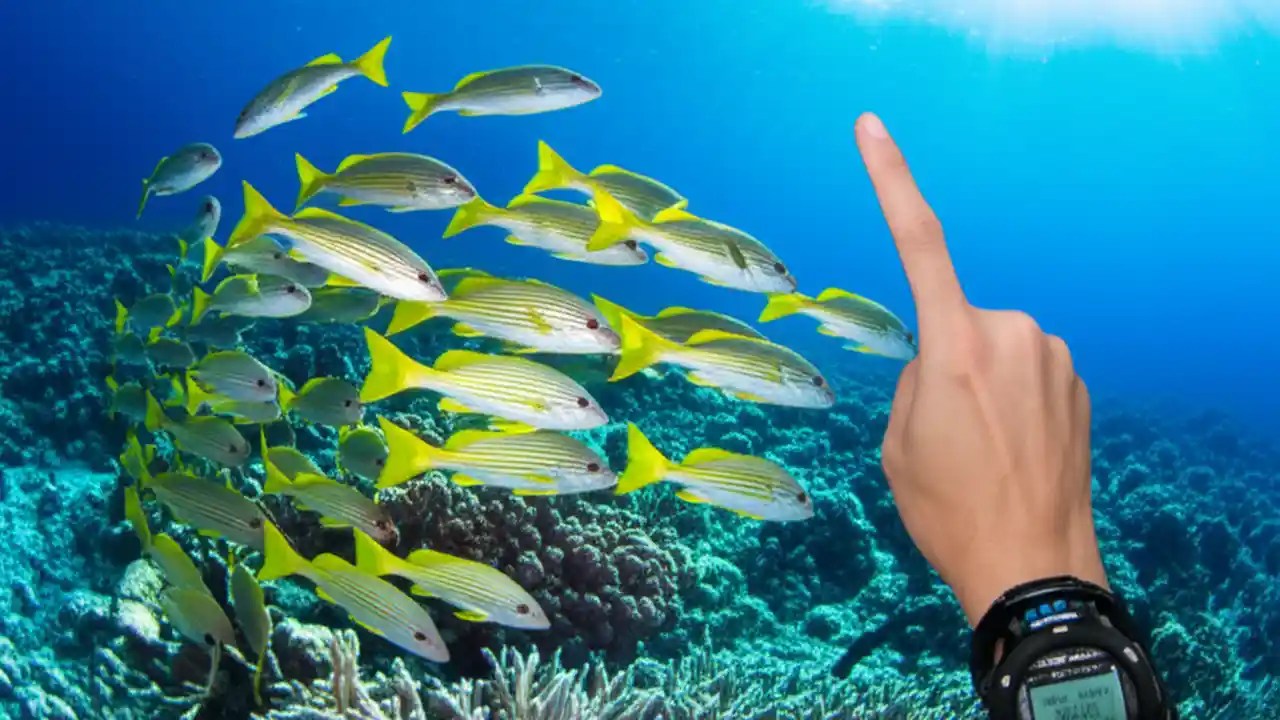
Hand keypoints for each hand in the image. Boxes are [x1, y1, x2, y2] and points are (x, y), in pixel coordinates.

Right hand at [855, 113, 1106, 624]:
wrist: (1034, 565)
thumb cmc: (949, 512)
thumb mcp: (898, 447)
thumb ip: (914, 382)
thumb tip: (942, 361)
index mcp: (953, 348)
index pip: (918, 243)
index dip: (892, 180)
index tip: (871, 130)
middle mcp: (1011, 335)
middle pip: (956, 323)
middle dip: (945, 361)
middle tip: (949, 433)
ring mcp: (1054, 357)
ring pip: (995, 348)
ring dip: (983, 383)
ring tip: (985, 450)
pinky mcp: (1079, 380)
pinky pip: (1029, 370)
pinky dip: (1016, 399)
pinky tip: (1016, 449)